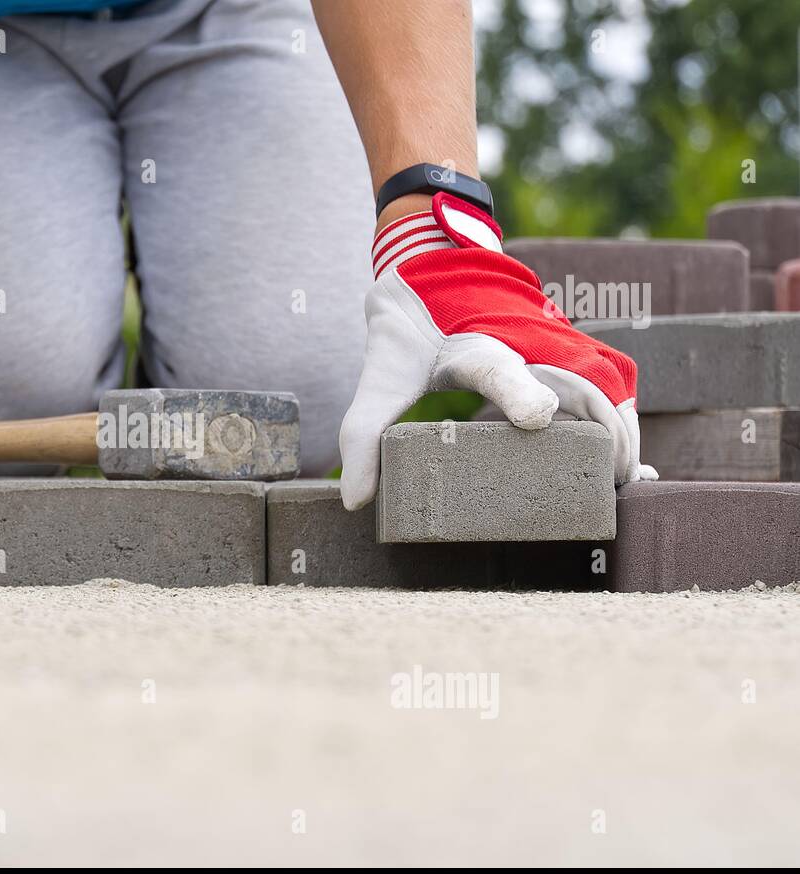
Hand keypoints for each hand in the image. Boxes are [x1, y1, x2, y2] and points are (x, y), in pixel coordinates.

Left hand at [339, 192, 656, 510]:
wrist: (435, 261)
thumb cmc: (413, 321)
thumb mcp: (382, 372)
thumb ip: (363, 433)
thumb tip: (354, 501)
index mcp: (478, 345)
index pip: (500, 369)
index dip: (519, 393)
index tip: (537, 417)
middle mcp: (529, 343)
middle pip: (584, 389)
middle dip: (602, 444)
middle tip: (602, 497)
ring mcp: (557, 343)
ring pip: (610, 391)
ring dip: (621, 438)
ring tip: (620, 488)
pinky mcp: (571, 349)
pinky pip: (612, 387)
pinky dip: (624, 423)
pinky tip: (629, 465)